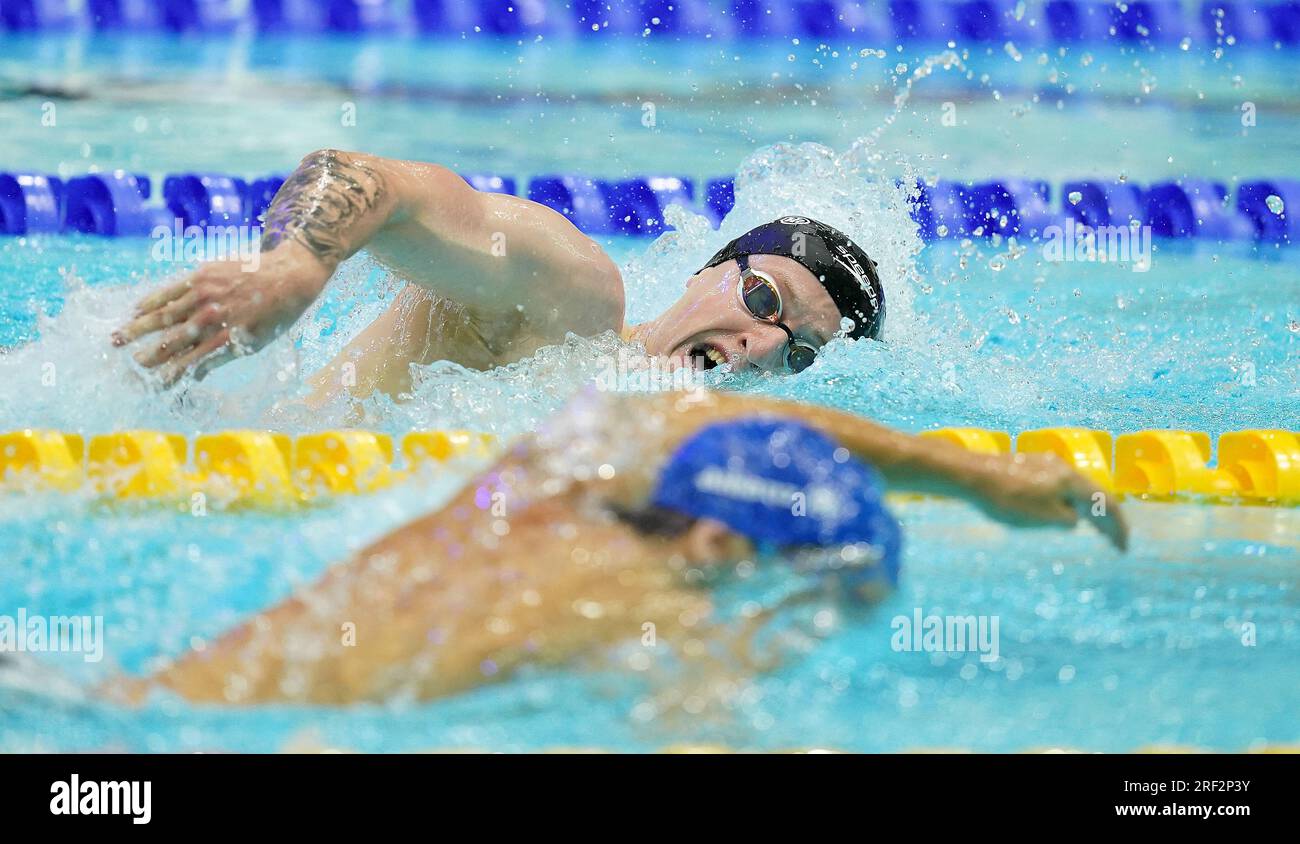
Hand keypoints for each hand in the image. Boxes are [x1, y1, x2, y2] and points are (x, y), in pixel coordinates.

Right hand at [112, 243, 330, 386]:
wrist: (290, 276)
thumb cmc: (274, 315)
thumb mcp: (254, 343)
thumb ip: (220, 357)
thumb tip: (192, 377)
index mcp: (227, 339)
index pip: (188, 362)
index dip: (167, 374)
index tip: (149, 383)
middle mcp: (213, 317)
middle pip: (171, 340)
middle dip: (146, 354)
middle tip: (126, 363)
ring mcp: (206, 294)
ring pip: (164, 315)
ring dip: (137, 328)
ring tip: (116, 338)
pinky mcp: (202, 274)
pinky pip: (170, 289)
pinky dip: (151, 301)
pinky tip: (135, 310)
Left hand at [970, 451, 1128, 550]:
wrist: (970, 475)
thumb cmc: (1007, 499)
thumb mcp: (1045, 517)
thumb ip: (1066, 519)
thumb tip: (1073, 518)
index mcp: (1071, 479)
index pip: (1106, 503)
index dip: (1118, 527)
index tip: (1123, 547)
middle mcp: (1062, 467)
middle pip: (1092, 495)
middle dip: (1105, 520)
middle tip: (1115, 543)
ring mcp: (1044, 465)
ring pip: (1073, 491)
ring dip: (1086, 512)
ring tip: (1093, 530)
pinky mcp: (1026, 467)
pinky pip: (1057, 488)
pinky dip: (1067, 504)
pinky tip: (1061, 515)